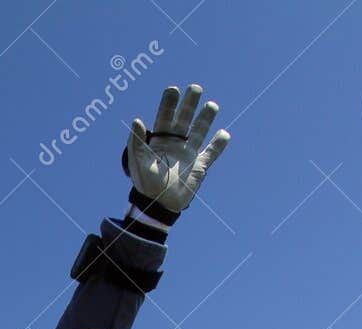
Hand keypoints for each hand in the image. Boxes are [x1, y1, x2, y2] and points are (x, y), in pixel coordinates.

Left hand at [126, 84, 229, 213]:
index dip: (169, 103)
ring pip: (199, 131)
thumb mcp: (138, 162)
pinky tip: (224, 134)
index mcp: (159, 140)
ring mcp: (188, 154)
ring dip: (206, 118)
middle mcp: (174, 143)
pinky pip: (211, 153)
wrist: (159, 206)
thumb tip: (136, 120)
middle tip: (195, 88)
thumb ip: (137, 142)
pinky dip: (218, 144)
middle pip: (184, 119)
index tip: (173, 89)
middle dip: (189, 103)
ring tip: (212, 105)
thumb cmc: (145, 184)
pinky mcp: (199, 166)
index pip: (164, 117)